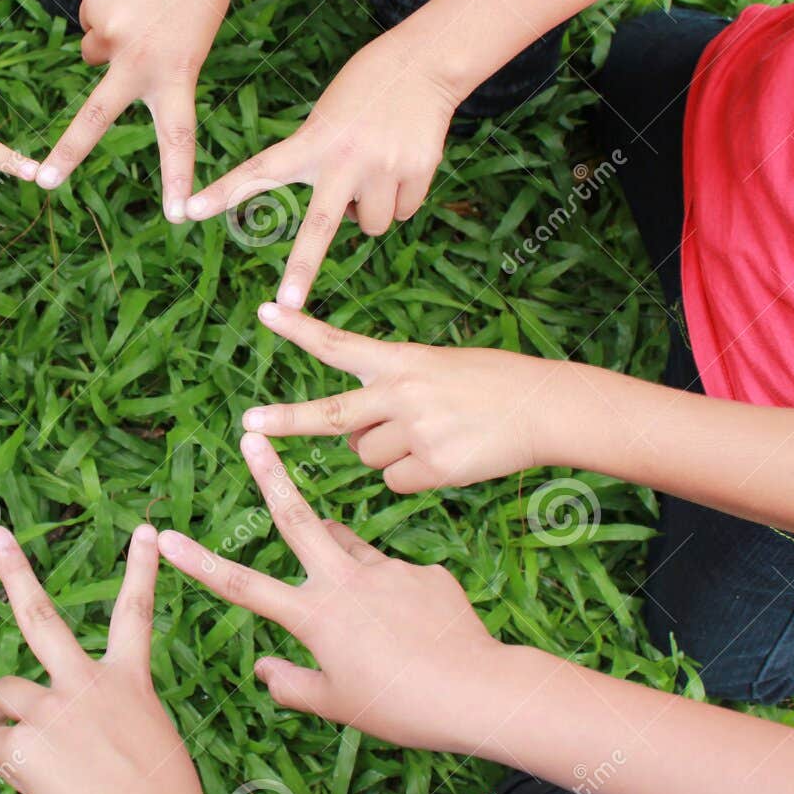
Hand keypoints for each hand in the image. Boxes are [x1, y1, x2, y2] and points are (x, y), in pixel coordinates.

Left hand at [0, 524, 219, 793]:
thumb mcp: (151, 744)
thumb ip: (112, 717)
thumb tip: (73, 724)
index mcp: (130, 683)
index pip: (137, 613)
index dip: (142, 569)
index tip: (147, 532)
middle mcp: (89, 684)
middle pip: (41, 615)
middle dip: (15, 570)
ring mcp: (54, 710)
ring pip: (3, 696)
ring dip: (6, 721)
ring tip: (35, 758)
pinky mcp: (25, 742)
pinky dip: (6, 764)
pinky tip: (35, 784)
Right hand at [36, 0, 231, 221]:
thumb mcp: (191, 43)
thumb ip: (153, 68)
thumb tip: (97, 68)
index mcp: (177, 76)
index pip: (179, 137)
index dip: (178, 179)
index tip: (178, 216)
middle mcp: (140, 63)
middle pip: (95, 117)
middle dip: (68, 153)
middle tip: (45, 181)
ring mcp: (112, 38)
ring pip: (94, 55)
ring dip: (109, 39)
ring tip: (138, 10)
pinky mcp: (92, 12)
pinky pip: (91, 23)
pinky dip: (104, 13)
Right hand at [158, 433, 513, 754]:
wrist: (478, 692)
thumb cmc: (401, 707)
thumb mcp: (337, 704)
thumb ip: (292, 684)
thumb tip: (264, 671)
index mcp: (316, 617)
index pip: (243, 586)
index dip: (198, 562)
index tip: (166, 537)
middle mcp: (346, 583)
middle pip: (298, 517)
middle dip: (270, 474)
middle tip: (250, 437)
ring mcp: (388, 571)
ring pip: (349, 546)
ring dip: (337, 552)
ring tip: (356, 597)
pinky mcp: (425, 572)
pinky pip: (398, 575)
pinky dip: (394, 594)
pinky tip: (416, 629)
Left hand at [187, 30, 462, 307]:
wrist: (424, 62)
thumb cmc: (363, 91)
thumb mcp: (325, 119)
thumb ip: (319, 165)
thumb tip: (342, 221)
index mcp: (312, 141)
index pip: (259, 170)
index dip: (224, 192)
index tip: (190, 210)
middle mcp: (343, 158)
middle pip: (320, 227)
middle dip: (302, 270)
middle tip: (287, 304)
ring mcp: (383, 166)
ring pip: (372, 226)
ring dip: (371, 211)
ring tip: (374, 169)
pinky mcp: (418, 171)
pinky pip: (403, 213)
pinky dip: (401, 199)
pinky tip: (401, 164)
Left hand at [244, 303, 567, 491]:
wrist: (544, 407)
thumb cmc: (489, 385)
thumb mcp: (435, 370)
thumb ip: (389, 396)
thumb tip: (354, 441)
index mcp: (401, 360)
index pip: (340, 343)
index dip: (299, 329)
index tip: (265, 310)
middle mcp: (402, 394)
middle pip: (329, 414)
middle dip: (285, 420)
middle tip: (249, 423)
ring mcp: (417, 431)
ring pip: (366, 456)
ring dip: (385, 453)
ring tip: (431, 435)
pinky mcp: (434, 467)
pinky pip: (395, 482)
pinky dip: (412, 477)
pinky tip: (445, 458)